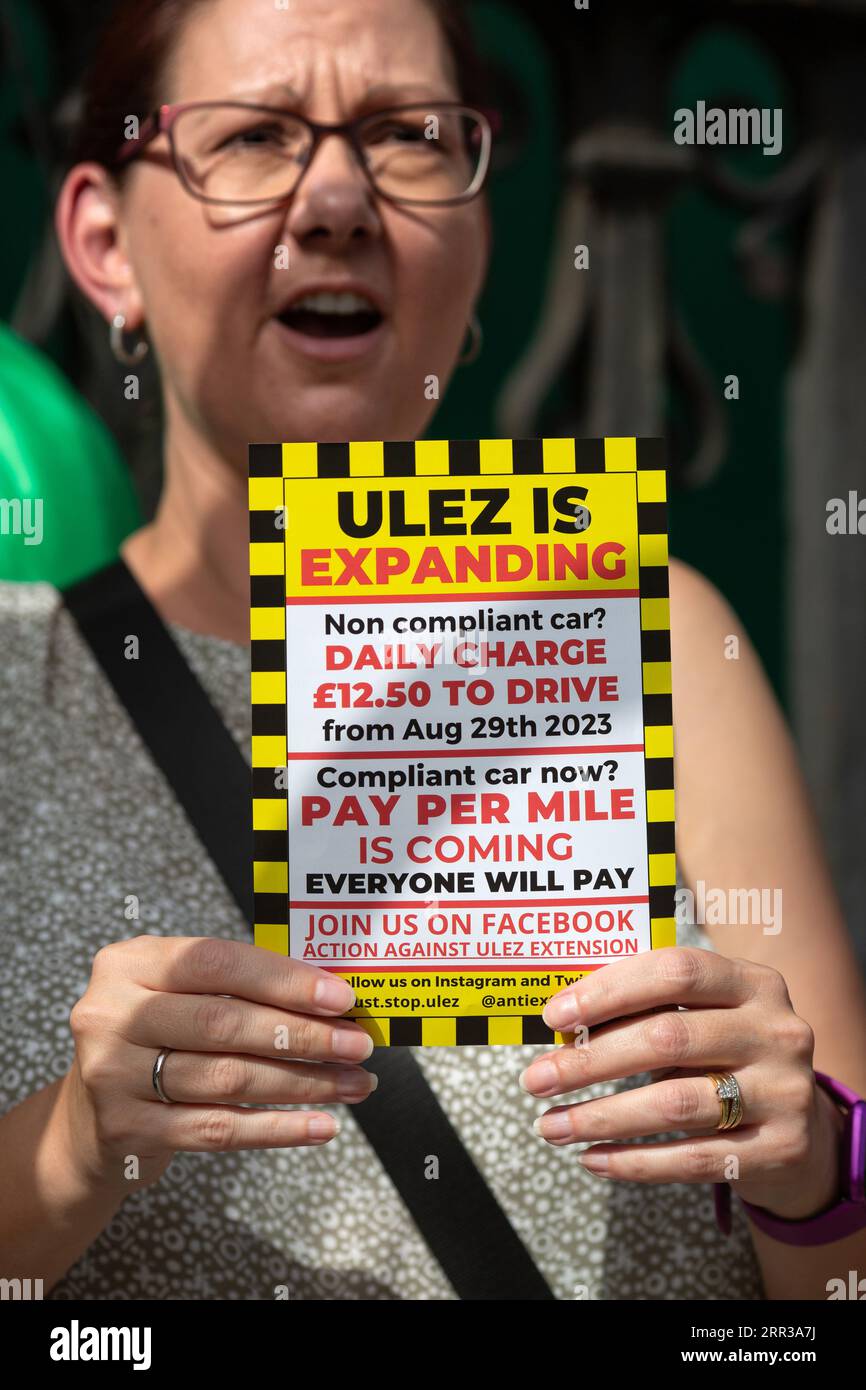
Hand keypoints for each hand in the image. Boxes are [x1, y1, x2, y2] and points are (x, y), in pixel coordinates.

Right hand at [62, 935, 374, 1190]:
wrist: (91, 1117)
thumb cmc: (157, 1038)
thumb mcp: (179, 994)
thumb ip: (239, 987)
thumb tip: (332, 998)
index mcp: (129, 964)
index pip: (217, 962)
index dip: (284, 979)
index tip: (341, 998)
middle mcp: (111, 1015)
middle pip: (225, 1023)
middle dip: (303, 1035)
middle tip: (357, 1045)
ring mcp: (112, 1075)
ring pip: (228, 1078)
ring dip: (302, 1083)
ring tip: (352, 1083)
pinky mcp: (126, 1130)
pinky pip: (217, 1130)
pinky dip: (277, 1129)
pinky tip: (320, 1126)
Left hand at [521, 946, 843, 1220]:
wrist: (802, 1126)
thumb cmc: (726, 1058)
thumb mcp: (703, 1018)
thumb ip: (647, 1010)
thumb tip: (562, 1024)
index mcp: (753, 982)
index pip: (674, 971)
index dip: (608, 991)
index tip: (554, 1018)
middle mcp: (777, 1031)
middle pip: (667, 1039)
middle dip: (589, 1062)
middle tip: (536, 1080)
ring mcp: (786, 1091)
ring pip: (675, 1103)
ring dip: (601, 1117)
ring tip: (551, 1126)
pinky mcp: (782, 1148)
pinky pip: (693, 1158)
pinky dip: (634, 1162)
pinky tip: (592, 1159)